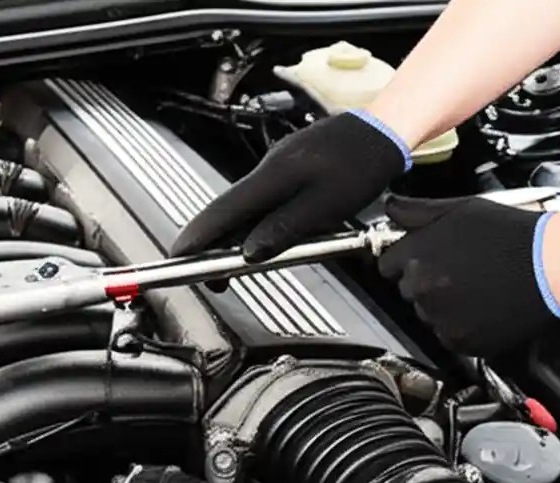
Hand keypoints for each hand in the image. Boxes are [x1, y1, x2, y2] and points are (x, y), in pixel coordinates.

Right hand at [172, 111, 411, 260]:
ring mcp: (276, 167)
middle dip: (208, 243)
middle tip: (201, 274)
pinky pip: (258, 200)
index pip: (222, 211)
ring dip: (230, 236)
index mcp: (272, 177)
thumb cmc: (361, 165)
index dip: (197, 237)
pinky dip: (248, 222)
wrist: (382, 131)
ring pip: (242, 207)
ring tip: (225, 267)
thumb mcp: (325, 206)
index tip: (178, 257)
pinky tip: (254, 238)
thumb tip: (250, 253)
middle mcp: (267, 169)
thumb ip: (284, 230)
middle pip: (226, 210)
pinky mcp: (287, 169)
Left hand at [376, 195, 559, 356]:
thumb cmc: (512, 234)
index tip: (424, 260)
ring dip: (443, 306)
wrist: (551, 264)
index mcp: (418, 256)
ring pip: (428, 316)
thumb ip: (417, 211)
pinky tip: (483, 307)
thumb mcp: (460, 210)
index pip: (387, 266)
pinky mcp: (462, 342)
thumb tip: (390, 208)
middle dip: (426, 283)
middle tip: (458, 272)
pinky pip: (449, 337)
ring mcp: (442, 319)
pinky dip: (462, 327)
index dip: (406, 262)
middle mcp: (424, 290)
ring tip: (476, 289)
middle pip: (407, 291)